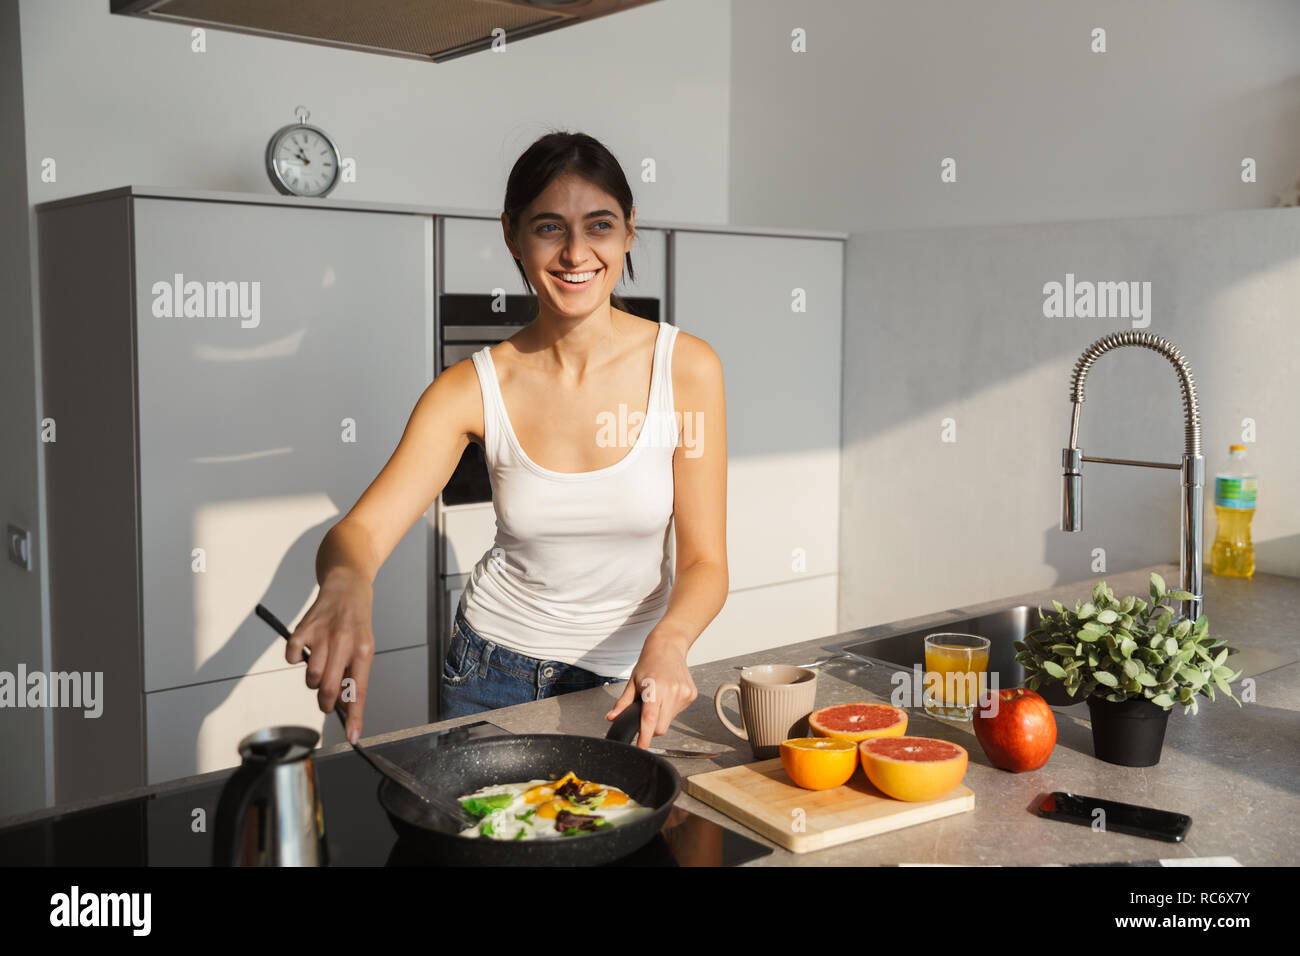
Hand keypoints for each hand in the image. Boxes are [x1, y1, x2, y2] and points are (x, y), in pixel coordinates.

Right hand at [284, 568, 375, 743]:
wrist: (347, 585)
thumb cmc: (355, 622)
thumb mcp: (363, 648)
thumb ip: (352, 675)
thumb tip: (341, 705)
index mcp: (364, 651)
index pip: (358, 691)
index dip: (354, 716)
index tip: (352, 737)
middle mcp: (345, 642)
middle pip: (329, 688)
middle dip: (326, 702)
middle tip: (326, 700)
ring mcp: (323, 634)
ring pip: (311, 676)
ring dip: (312, 681)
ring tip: (319, 667)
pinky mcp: (303, 627)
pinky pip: (292, 656)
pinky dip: (295, 659)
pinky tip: (305, 650)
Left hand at [606, 630, 696, 748]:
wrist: (669, 646)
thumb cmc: (649, 662)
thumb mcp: (632, 682)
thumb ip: (623, 703)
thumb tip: (611, 717)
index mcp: (655, 688)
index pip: (649, 719)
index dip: (645, 737)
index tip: (641, 747)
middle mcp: (671, 692)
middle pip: (661, 727)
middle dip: (651, 727)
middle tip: (646, 712)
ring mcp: (683, 694)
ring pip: (669, 721)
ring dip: (662, 716)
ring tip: (659, 697)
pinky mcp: (691, 695)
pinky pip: (678, 712)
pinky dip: (671, 709)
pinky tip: (668, 694)